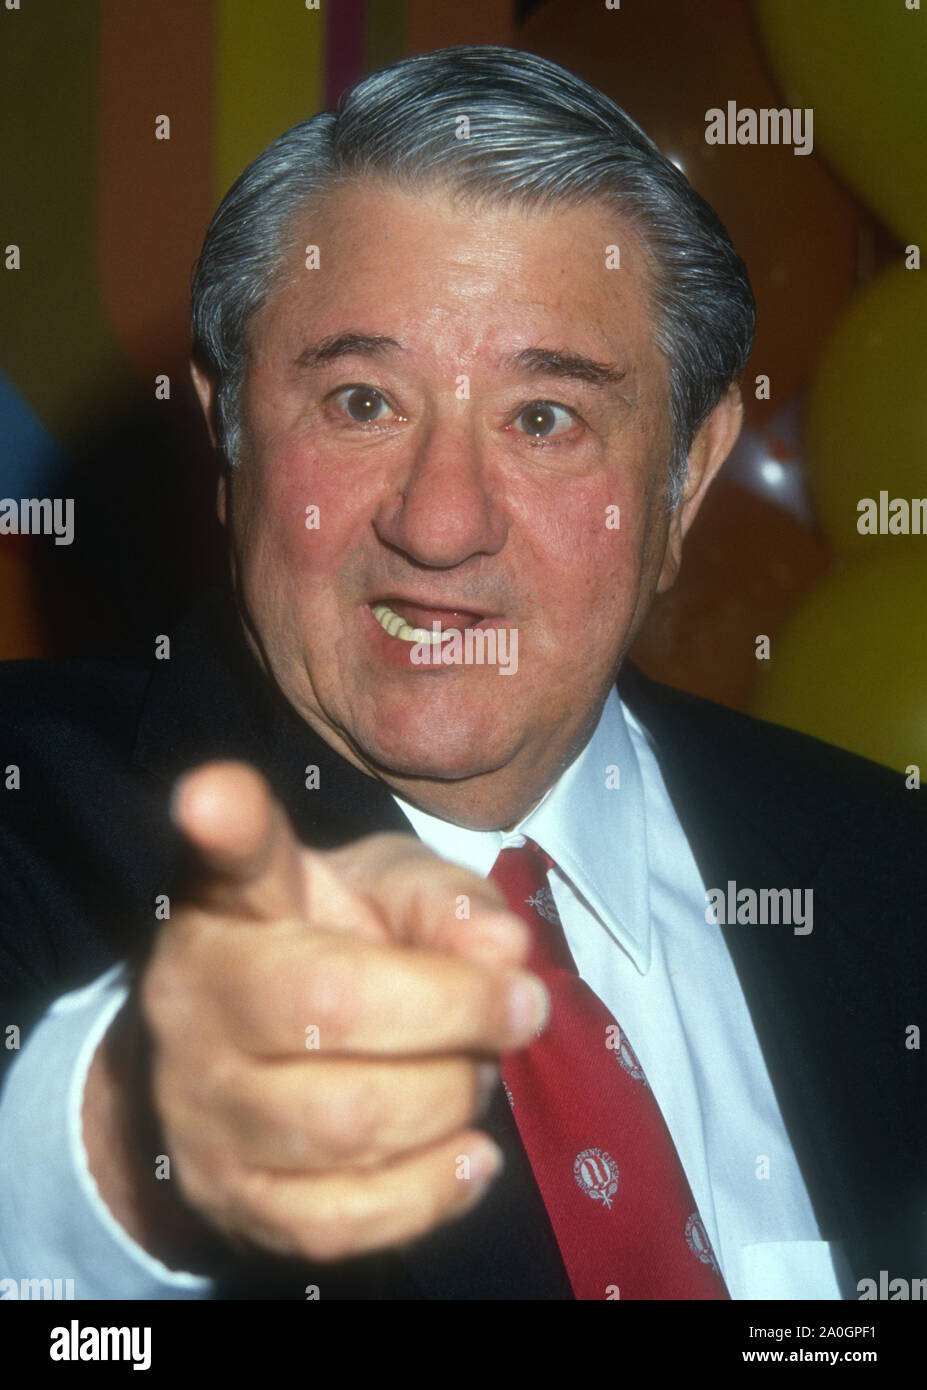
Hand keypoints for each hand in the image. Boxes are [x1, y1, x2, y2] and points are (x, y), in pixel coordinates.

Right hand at [138, 761, 547, 1262]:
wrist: (250, 1067)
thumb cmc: (334, 949)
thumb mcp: (388, 894)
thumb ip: (446, 900)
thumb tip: (504, 948)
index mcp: (234, 904)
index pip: (230, 858)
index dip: (224, 825)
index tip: (215, 799)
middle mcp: (196, 1000)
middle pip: (335, 1004)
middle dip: (462, 1012)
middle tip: (519, 1007)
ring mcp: (201, 1109)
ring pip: (349, 1122)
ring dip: (453, 1099)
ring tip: (478, 1072)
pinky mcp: (232, 1201)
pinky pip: (342, 1218)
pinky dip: (431, 1191)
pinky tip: (470, 1154)